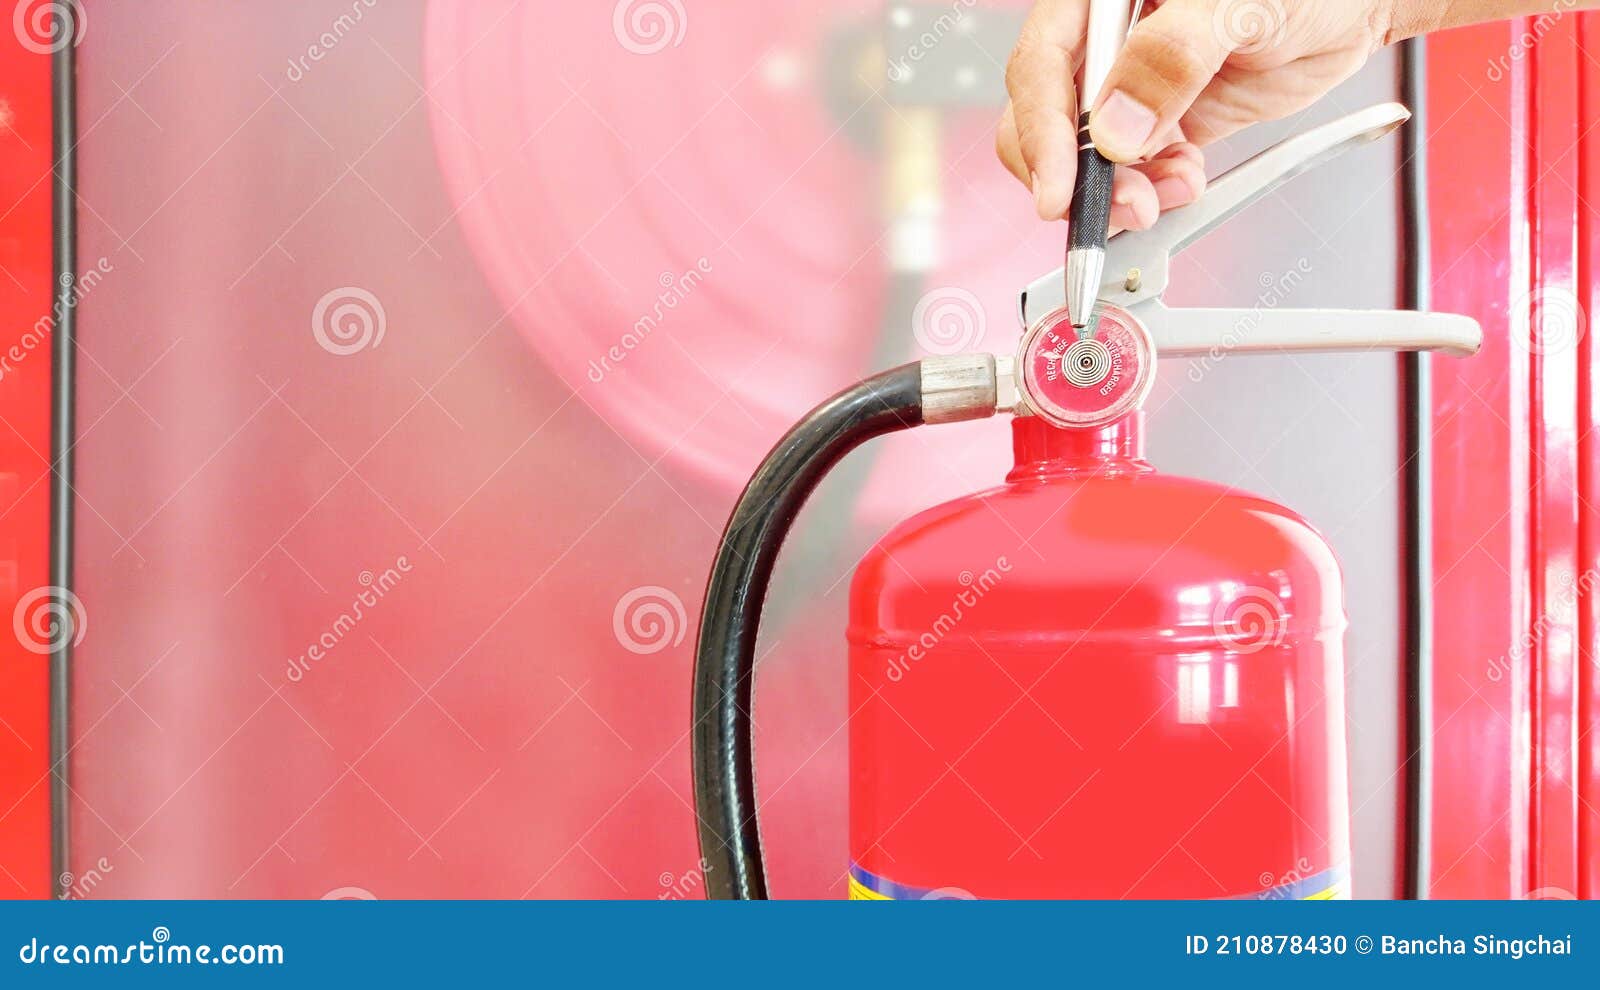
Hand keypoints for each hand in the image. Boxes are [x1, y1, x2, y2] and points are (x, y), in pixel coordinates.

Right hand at [997, 0, 1393, 227]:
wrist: (1361, 5)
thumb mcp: (1240, 6)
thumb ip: (1171, 57)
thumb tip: (1114, 127)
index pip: (1042, 63)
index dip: (1041, 129)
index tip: (1059, 186)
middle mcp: (1107, 38)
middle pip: (1048, 115)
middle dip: (1078, 172)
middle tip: (1120, 207)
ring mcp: (1130, 82)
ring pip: (1085, 152)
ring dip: (1118, 189)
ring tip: (1168, 194)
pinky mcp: (1161, 119)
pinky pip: (1129, 167)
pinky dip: (1149, 190)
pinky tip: (1182, 183)